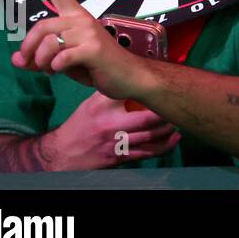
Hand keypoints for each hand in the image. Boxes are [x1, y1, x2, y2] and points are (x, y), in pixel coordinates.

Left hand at [12, 0, 153, 100]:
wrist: (126, 75)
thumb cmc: (95, 65)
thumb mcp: (63, 60)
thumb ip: (40, 58)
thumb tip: (15, 59)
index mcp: (76, 17)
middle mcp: (82, 20)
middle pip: (42, 26)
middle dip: (29, 47)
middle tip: (29, 63)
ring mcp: (89, 33)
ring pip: (50, 43)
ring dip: (42, 61)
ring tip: (49, 70)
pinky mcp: (93, 49)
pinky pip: (62, 57)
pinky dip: (55, 67)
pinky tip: (59, 70)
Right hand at [41, 92, 180, 170]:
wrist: (60, 153)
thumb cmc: (80, 125)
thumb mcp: (91, 104)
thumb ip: (111, 93)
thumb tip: (134, 78)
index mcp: (102, 106)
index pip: (129, 94)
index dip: (149, 90)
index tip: (164, 86)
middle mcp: (110, 124)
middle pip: (147, 119)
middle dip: (165, 114)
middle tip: (176, 107)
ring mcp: (115, 143)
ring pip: (149, 137)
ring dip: (168, 131)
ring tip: (178, 122)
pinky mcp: (118, 158)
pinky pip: (145, 153)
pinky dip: (162, 147)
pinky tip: (173, 140)